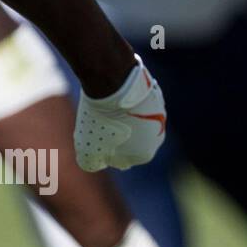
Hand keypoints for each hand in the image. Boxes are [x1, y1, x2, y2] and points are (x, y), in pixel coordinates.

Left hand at [75, 56, 165, 171]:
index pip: (119, 158)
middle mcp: (157, 137)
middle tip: (97, 119)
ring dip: (120, 114)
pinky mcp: (155, 94)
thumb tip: (95, 163)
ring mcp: (159, 114)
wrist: (114, 83)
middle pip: (128, 138)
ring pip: (133, 118)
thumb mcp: (87, 149)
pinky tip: (114, 92)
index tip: (93, 134)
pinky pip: (136, 101)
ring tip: (105, 105)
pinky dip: (125, 98)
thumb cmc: (101, 119)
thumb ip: (91, 163)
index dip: (103, 147)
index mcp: (144, 154)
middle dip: (113, 131)